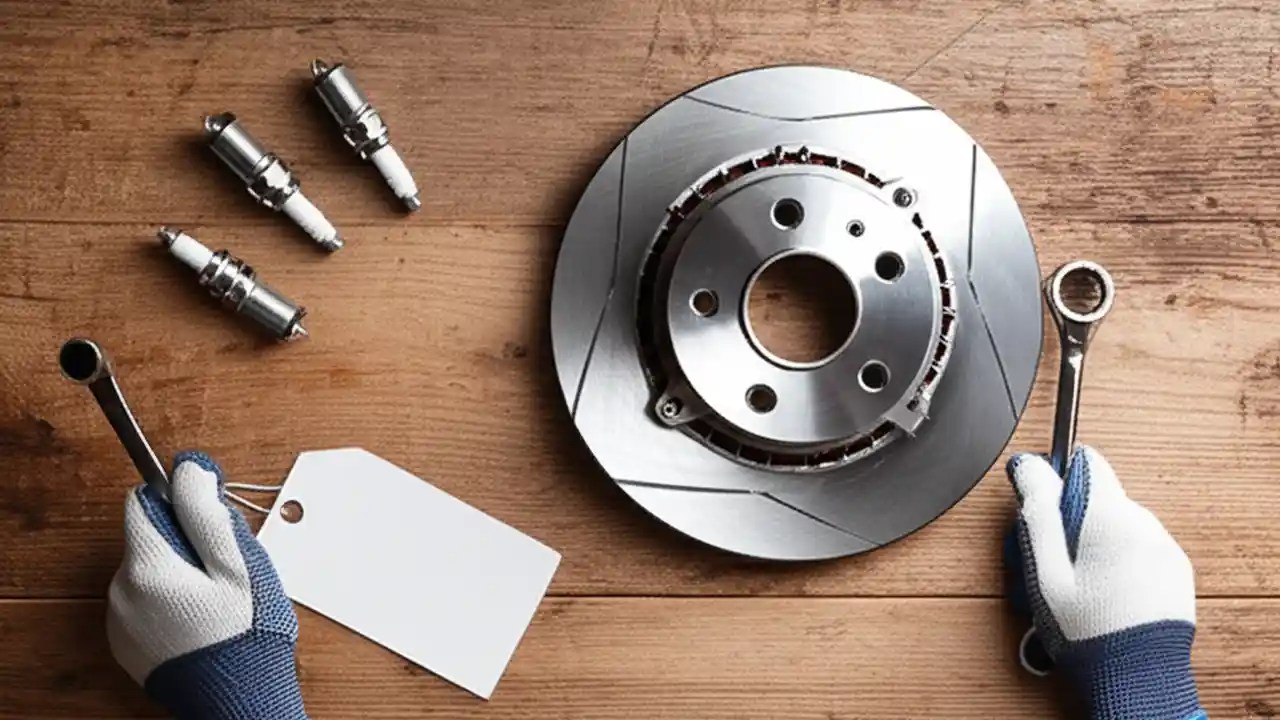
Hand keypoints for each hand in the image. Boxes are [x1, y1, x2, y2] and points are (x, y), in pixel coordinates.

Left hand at [107, 452, 306, 719]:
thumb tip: (188, 468)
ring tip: (212, 599)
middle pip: (146, 537)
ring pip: (145, 570)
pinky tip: (197, 619)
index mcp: (148, 566)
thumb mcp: (238, 564)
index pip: (141, 501)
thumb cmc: (243, 631)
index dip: (175, 500)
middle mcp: (122, 591)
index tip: (204, 516)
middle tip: (221, 568)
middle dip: (181, 541)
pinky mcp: (125, 641)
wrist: (236, 696)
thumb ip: (207, 513)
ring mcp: (120, 620)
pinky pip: (142, 603)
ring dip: (175, 573)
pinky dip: (166, 602)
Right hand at [1007, 447, 1205, 719]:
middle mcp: (1147, 525)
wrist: (1137, 678)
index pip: (1086, 462)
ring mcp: (1166, 547)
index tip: (1044, 508)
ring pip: (1119, 521)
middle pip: (1099, 496)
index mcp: (1113, 519)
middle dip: (1073, 519)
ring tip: (1082, 585)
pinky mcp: (1175, 568)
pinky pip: (1139, 544)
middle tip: (1056, 562)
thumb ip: (1037, 513)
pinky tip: (1106, 591)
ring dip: (1096, 541)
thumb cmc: (1088, 631)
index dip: (1057, 478)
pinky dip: (1120, 558)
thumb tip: (1029, 467)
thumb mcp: (1045, 573)